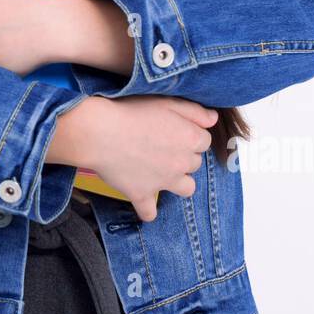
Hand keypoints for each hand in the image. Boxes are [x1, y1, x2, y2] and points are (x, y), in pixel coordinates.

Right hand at [48, 95, 218, 222]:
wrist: (99, 132)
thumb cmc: (131, 111)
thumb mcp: (167, 102)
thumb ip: (195, 111)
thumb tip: (213, 120)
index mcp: (190, 139)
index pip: (203, 141)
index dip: (189, 134)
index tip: (173, 130)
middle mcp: (182, 164)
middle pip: (194, 163)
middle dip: (183, 155)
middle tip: (161, 145)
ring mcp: (163, 182)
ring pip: (186, 189)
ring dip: (177, 182)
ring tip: (161, 171)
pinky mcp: (142, 195)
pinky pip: (150, 212)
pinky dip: (148, 208)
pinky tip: (143, 199)